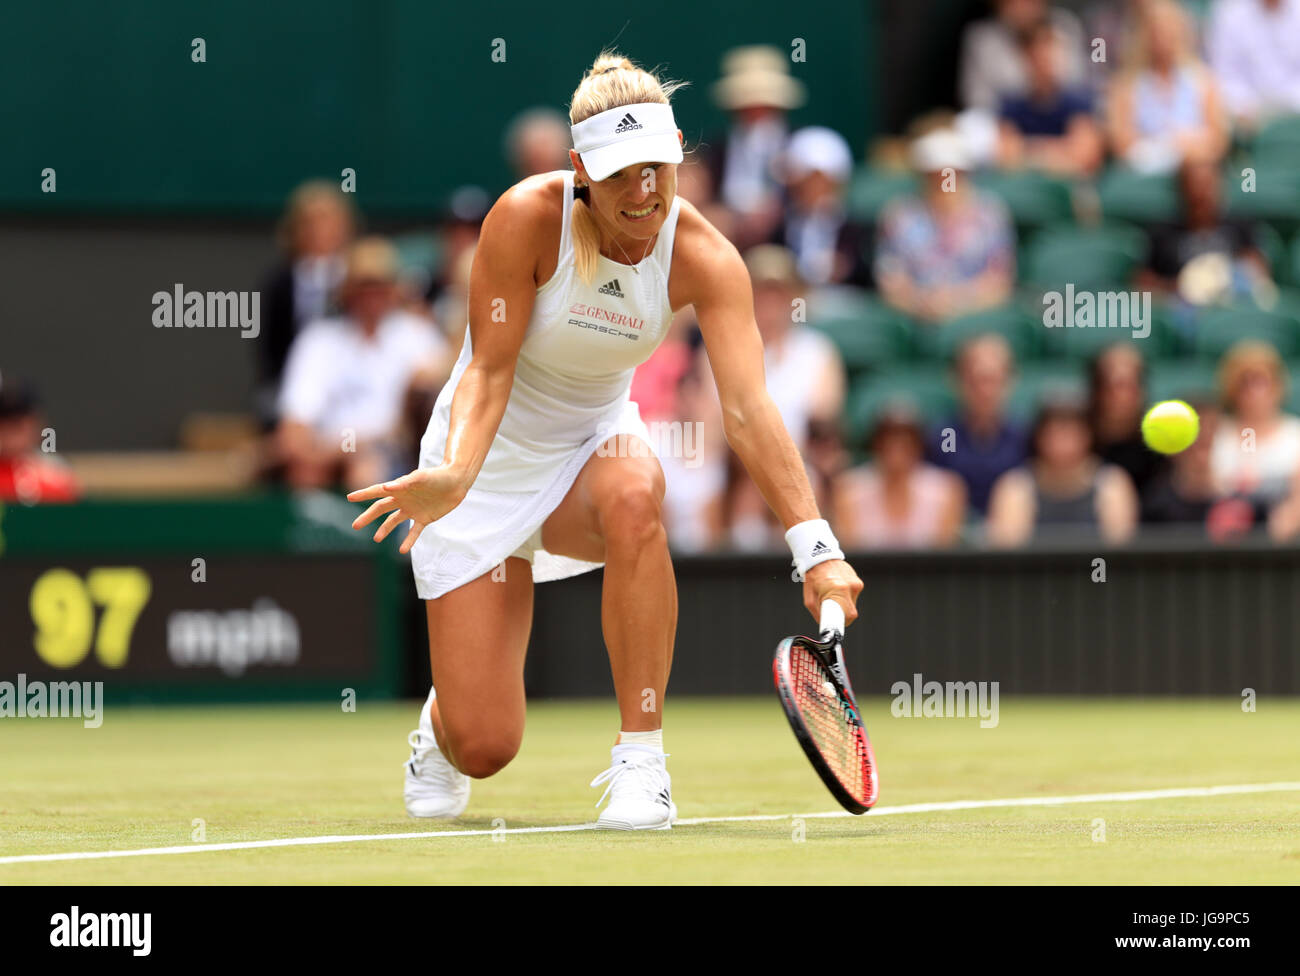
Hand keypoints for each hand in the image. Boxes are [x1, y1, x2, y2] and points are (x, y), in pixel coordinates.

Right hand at [347, 466, 469, 553]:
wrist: (457, 481)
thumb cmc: (438, 475)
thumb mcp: (421, 477)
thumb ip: (404, 483)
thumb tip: (386, 488)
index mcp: (400, 488)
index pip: (377, 492)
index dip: (363, 494)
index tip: (349, 497)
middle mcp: (403, 499)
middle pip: (381, 509)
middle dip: (368, 517)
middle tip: (355, 526)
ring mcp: (413, 510)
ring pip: (394, 521)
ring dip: (384, 529)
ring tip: (376, 539)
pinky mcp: (425, 518)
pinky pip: (414, 532)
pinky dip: (408, 541)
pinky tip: (402, 550)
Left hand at [802, 558, 862, 628]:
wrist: (820, 558)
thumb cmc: (812, 578)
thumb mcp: (809, 599)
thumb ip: (818, 614)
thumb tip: (824, 625)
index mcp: (838, 590)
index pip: (849, 616)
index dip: (842, 622)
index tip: (835, 625)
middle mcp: (851, 586)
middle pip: (851, 612)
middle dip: (841, 614)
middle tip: (830, 609)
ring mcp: (856, 583)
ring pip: (852, 604)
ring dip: (843, 604)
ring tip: (831, 594)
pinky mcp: (858, 581)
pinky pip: (853, 595)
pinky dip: (845, 596)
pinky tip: (837, 588)